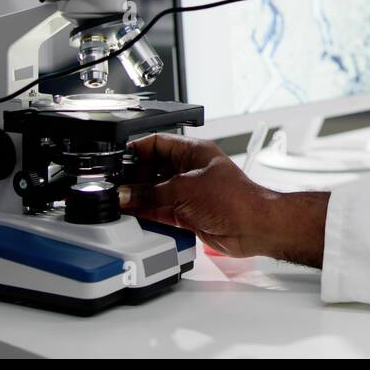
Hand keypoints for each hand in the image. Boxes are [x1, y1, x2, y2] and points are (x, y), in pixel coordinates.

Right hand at [120, 133, 328, 265]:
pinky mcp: (189, 213)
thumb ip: (152, 192)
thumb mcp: (185, 188)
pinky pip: (161, 210)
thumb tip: (128, 193)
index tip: (117, 158)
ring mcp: (190, 192)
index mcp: (194, 152)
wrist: (255, 227)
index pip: (158, 143)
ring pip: (155, 191)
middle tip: (115, 185)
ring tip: (118, 202)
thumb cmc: (235, 198)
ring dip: (138, 197)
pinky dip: (147, 213)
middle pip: (153, 169)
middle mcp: (191, 170)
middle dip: (133, 177)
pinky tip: (132, 215)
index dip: (136, 148)